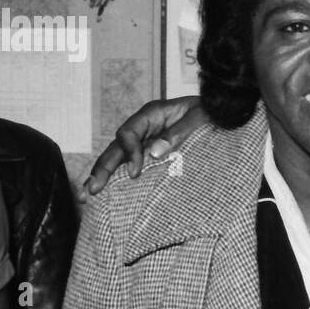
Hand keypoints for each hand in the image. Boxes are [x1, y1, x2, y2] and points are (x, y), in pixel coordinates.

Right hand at [84, 96, 204, 196]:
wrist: (222, 114)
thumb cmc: (211, 113)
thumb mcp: (199, 119)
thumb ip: (178, 133)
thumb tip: (154, 153)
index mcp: (152, 114)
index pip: (129, 133)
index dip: (129, 153)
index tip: (136, 173)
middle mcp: (143, 127)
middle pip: (116, 147)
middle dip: (103, 168)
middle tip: (92, 189)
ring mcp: (145, 140)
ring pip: (118, 157)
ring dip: (103, 175)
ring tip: (87, 195)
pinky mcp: (150, 154)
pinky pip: (129, 165)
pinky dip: (117, 178)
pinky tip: (104, 194)